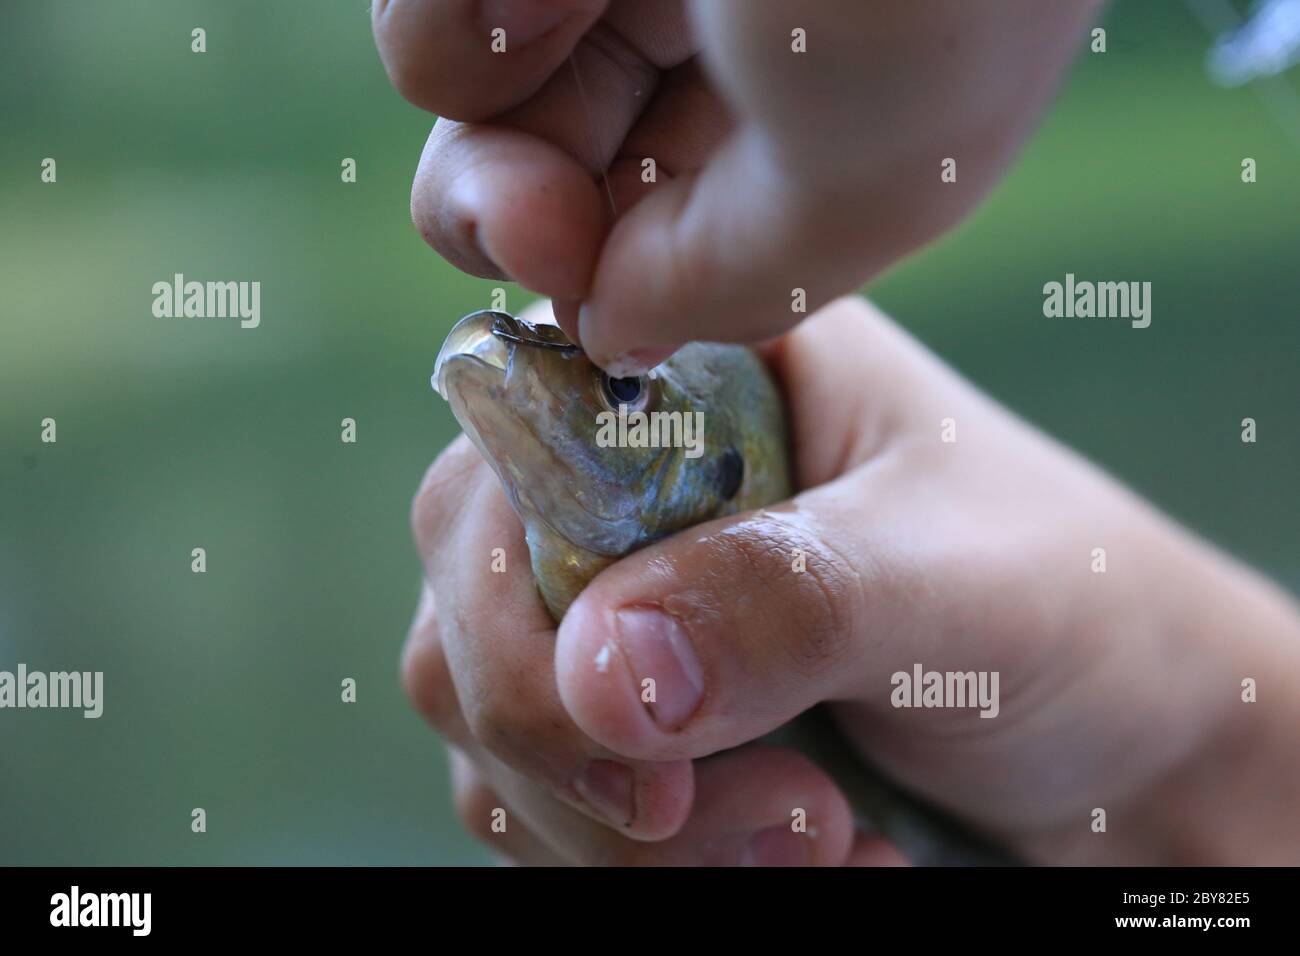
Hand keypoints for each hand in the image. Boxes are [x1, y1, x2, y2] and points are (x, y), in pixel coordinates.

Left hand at [373, 0, 1101, 372]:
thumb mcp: (866, 178)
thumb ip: (732, 283)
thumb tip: (616, 336)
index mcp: (827, 94)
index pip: (677, 213)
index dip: (611, 269)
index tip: (579, 296)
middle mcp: (731, 7)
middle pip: (560, 147)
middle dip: (520, 207)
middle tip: (522, 222)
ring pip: (480, 61)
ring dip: (476, 76)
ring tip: (537, 8)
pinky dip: (452, 0)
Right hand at [406, 296, 1299, 863]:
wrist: (1126, 727)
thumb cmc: (1070, 602)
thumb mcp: (951, 581)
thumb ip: (783, 601)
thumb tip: (592, 674)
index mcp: (699, 369)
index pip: (509, 440)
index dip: (518, 590)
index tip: (637, 735)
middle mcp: (633, 474)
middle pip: (472, 602)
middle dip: (582, 743)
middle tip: (774, 817)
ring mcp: (620, 595)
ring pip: (489, 722)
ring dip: (622, 827)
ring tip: (813, 838)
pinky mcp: (628, 703)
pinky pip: (536, 796)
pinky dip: (631, 857)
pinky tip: (789, 850)